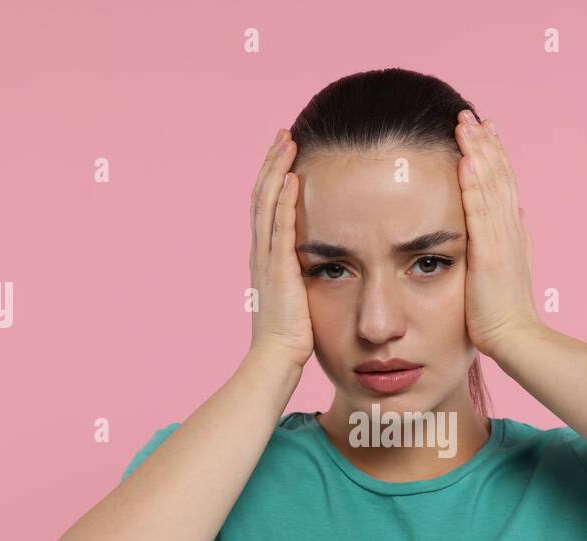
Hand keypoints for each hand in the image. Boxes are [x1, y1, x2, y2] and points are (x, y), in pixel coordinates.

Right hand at [248, 128, 313, 367]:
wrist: (275, 360)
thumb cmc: (292, 338)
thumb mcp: (300, 299)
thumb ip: (305, 278)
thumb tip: (325, 267)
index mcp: (266, 258)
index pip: (267, 207)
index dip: (273, 177)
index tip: (285, 153)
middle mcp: (261, 253)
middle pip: (262, 195)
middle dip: (273, 162)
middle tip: (285, 133)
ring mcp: (266, 259)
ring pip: (267, 203)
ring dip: (276, 169)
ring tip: (287, 141)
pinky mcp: (278, 269)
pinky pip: (280, 227)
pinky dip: (283, 200)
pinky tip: (291, 177)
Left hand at [455, 111, 543, 361]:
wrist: (515, 336)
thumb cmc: (506, 310)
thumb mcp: (512, 266)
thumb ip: (516, 237)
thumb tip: (519, 213)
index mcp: (513, 230)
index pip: (504, 182)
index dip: (494, 154)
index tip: (483, 129)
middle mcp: (510, 227)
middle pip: (499, 175)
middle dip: (483, 143)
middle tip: (468, 115)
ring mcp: (501, 238)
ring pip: (490, 185)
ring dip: (476, 154)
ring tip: (463, 126)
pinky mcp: (488, 252)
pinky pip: (479, 212)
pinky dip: (472, 186)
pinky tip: (463, 163)